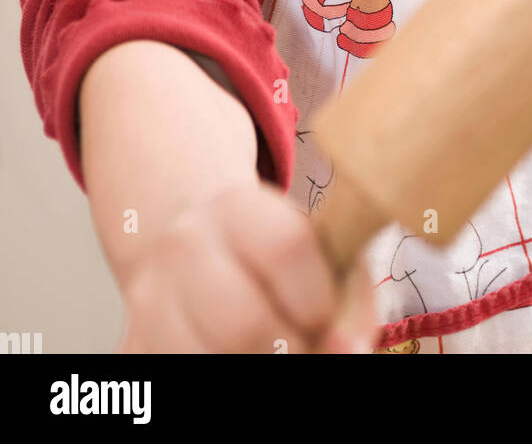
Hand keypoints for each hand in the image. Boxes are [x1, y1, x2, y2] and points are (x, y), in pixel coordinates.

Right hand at [116, 181, 378, 353]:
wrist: (187, 236)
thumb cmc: (267, 248)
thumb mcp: (313, 243)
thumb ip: (345, 289)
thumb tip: (349, 349)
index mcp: (235, 207)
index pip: (286, 246)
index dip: (318, 297)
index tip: (327, 316)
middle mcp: (184, 247)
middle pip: (242, 322)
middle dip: (289, 349)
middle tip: (301, 346)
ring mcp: (149, 299)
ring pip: (207, 360)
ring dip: (255, 366)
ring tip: (273, 352)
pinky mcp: (134, 343)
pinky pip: (179, 372)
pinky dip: (222, 371)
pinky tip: (238, 356)